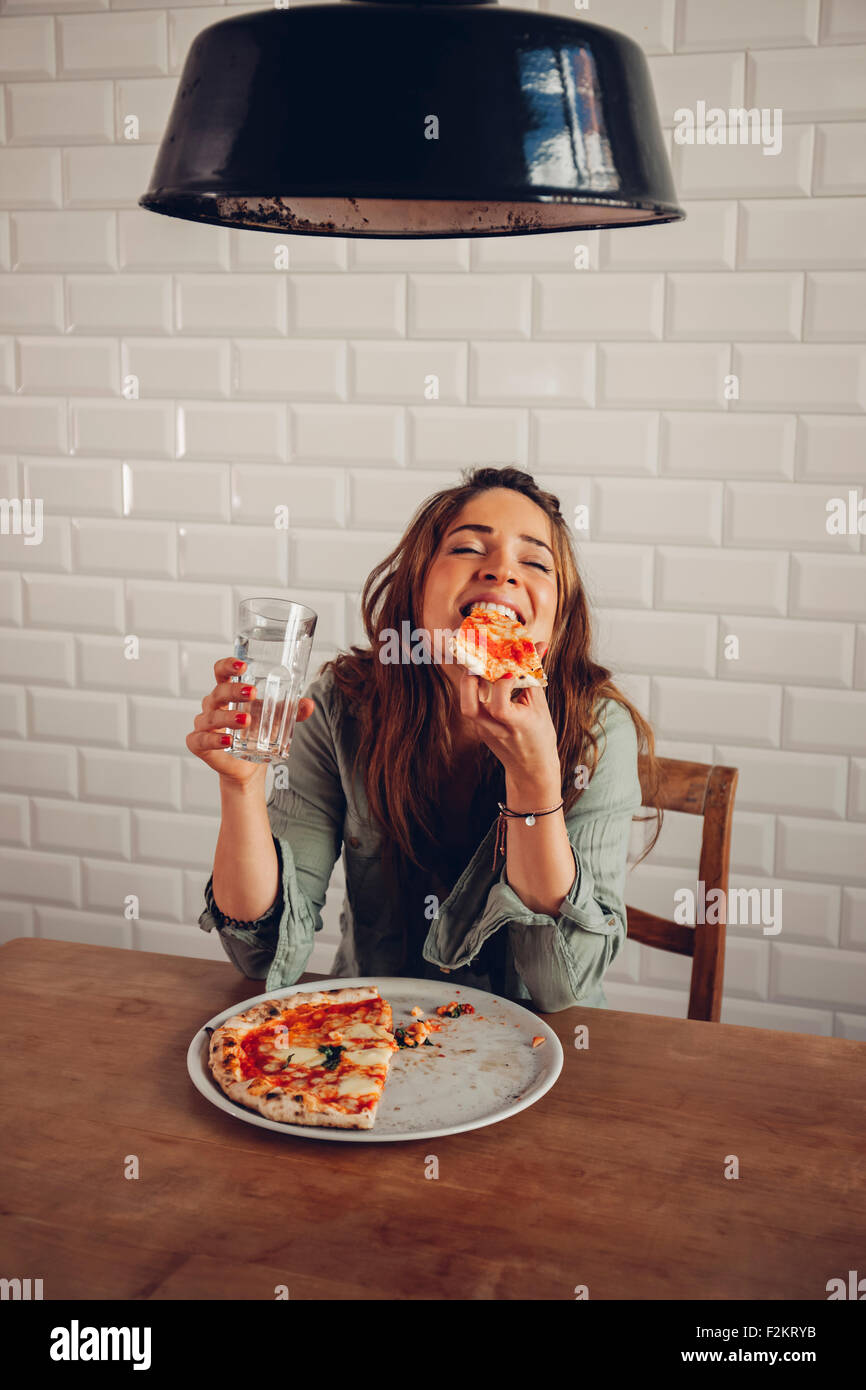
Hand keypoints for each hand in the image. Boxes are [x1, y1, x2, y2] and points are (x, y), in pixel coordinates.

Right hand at [186, 656, 314, 786]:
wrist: (249, 766)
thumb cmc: (257, 734)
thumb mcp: (277, 719)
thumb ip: (292, 711)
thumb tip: (309, 705)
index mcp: (228, 693)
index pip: (222, 672)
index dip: (228, 665)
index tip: (242, 665)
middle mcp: (213, 705)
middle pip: (218, 692)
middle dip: (234, 691)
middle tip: (251, 693)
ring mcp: (204, 724)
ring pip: (211, 716)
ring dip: (228, 717)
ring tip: (246, 721)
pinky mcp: (199, 744)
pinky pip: (201, 739)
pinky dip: (214, 739)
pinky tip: (228, 740)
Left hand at [456, 642, 560, 790]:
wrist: (530, 768)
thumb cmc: (539, 736)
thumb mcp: (540, 707)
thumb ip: (534, 676)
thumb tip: (538, 645)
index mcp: (515, 726)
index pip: (500, 706)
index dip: (503, 686)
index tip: (511, 672)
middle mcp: (494, 729)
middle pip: (470, 707)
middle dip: (472, 679)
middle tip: (483, 659)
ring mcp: (483, 729)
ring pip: (467, 705)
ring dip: (471, 682)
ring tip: (482, 665)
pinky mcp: (478, 727)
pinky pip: (472, 704)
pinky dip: (477, 687)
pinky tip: (486, 674)